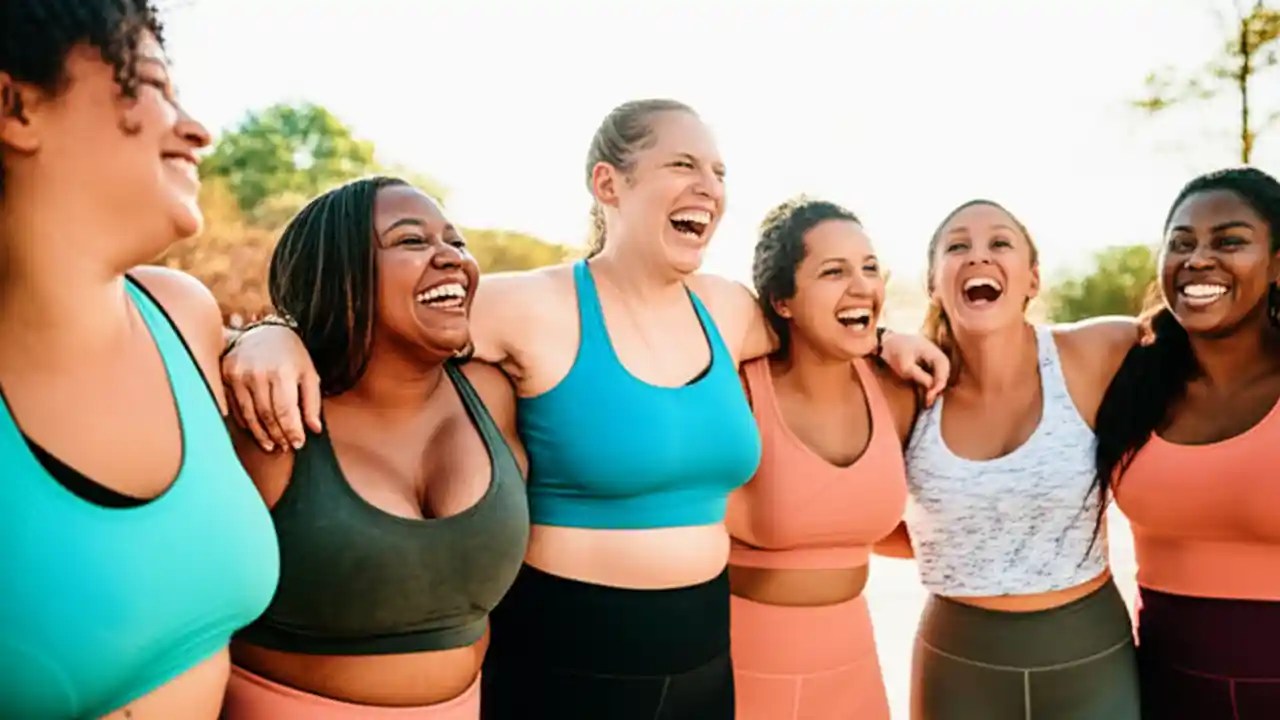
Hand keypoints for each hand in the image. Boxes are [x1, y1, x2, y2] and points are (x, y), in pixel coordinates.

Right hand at [221, 325, 321, 451]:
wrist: (262, 331)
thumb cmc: (290, 354)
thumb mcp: (308, 373)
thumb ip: (312, 402)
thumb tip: (314, 429)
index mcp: (283, 371)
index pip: (286, 410)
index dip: (291, 431)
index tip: (298, 444)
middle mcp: (258, 373)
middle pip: (267, 415)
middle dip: (278, 436)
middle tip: (285, 447)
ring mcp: (239, 374)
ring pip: (249, 415)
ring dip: (261, 435)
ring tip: (271, 445)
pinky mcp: (225, 376)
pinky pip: (235, 407)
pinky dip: (246, 422)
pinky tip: (256, 431)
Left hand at [879, 330, 949, 405]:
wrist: (886, 341)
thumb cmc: (895, 351)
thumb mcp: (905, 365)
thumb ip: (920, 376)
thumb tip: (931, 387)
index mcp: (934, 352)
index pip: (943, 370)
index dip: (938, 384)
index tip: (930, 395)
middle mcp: (937, 355)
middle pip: (944, 373)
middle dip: (938, 388)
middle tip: (928, 400)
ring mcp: (933, 358)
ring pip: (940, 375)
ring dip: (935, 387)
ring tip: (927, 400)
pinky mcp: (927, 363)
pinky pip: (933, 375)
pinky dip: (930, 384)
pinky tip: (925, 393)